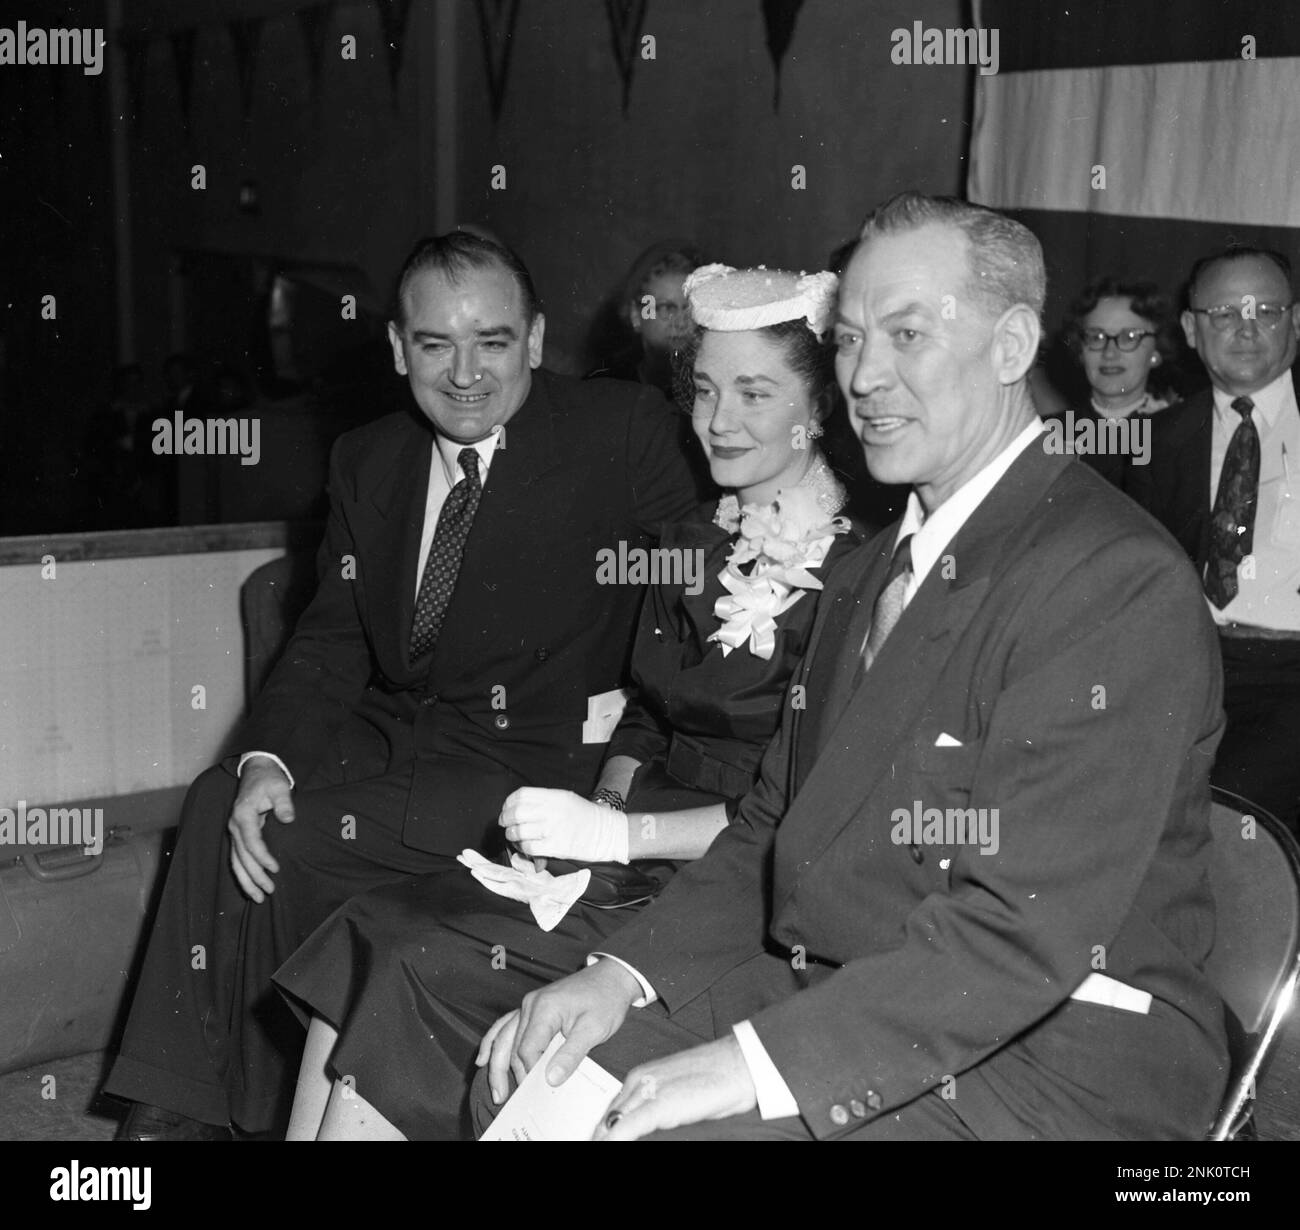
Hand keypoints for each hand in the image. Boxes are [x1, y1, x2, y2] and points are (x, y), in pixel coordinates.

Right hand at [227, 756, 293, 901]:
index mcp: (243, 815)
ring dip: (246, 880)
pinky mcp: (238, 834)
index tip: (276, 869)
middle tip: (269, 891)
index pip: (251, 842)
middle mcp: (235, 825)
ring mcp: (234, 831)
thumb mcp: (279, 786)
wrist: (256, 771)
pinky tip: (251, 886)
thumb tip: (288, 818)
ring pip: (236, 861)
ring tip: (258, 898)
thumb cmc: (269, 779)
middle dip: (254, 876)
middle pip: (242, 857)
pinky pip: (238, 858)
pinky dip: (243, 873)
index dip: (262, 857)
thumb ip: (284, 802)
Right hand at [474, 958, 640, 1104]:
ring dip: (497, 1064)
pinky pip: (507, 1025)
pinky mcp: (532, 1007)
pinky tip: (484, 1059)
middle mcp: (531, 1005)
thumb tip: (550, 1079)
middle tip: (506, 1101)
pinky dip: (494, 1042)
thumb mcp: (594, 1029)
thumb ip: (571, 1054)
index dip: (531, 1073)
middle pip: (514, 1047)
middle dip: (511, 1074)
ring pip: (505, 1038)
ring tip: (496, 1092)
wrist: (612, 977)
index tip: (540, 1090)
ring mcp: (529, 1005)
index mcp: (545, 1009)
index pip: (528, 1049)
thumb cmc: (606, 1000)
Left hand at [498, 787, 628, 862]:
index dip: (509, 803)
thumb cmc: (584, 816)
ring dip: (513, 836)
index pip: (521, 795)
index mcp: (555, 796)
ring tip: (516, 838)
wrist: (606, 832)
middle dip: (506, 821)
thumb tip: (518, 810)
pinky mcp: (555, 846)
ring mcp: (553, 828)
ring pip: (519, 832)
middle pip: (516, 813)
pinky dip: (523, 849)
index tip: (507, 810)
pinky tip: (526, 848)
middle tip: (507, 825)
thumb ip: (543, 802)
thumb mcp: (566, 799)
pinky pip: (529, 848)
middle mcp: (552, 810)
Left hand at [594, 1036, 757, 1140]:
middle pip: (608, 1118)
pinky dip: (616, 1140)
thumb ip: (655, 1103)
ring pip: (613, 1124)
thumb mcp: (676, 1089)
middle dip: (602, 1138)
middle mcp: (638, 1081)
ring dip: (606, 1140)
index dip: (605, 1132)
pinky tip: (609, 1147)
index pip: (612, 1110)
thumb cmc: (716, 1075)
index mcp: (640, 1075)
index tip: (602, 1142)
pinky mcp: (659, 1105)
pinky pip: (627, 1128)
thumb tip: (645, 1126)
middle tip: (597, 1146)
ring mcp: (648, 1092)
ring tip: (599, 1148)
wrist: (738, 1063)